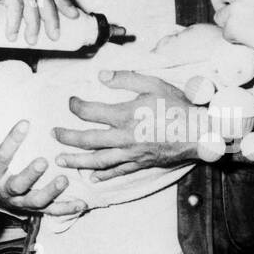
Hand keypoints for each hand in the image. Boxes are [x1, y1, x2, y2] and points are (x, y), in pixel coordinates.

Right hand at [0, 0, 78, 43]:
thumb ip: (14, 0)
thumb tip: (35, 22)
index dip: (62, 0)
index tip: (73, 16)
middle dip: (52, 16)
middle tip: (55, 35)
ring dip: (33, 23)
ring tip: (30, 40)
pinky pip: (15, 2)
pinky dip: (15, 21)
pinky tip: (12, 34)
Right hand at [0, 119, 87, 216]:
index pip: (0, 158)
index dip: (10, 141)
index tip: (25, 123)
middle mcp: (6, 191)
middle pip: (17, 185)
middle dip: (30, 175)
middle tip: (43, 161)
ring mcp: (22, 202)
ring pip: (36, 201)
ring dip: (51, 192)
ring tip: (64, 180)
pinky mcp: (36, 210)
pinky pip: (52, 212)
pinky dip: (67, 209)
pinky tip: (81, 203)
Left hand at [52, 71, 198, 181]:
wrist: (200, 132)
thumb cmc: (179, 106)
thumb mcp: (154, 84)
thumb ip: (126, 78)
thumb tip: (101, 76)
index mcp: (125, 115)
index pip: (90, 112)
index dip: (76, 106)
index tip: (71, 102)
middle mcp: (124, 137)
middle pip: (87, 140)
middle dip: (67, 137)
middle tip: (53, 135)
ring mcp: (132, 154)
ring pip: (97, 160)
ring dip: (76, 161)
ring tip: (60, 160)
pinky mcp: (141, 163)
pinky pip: (117, 171)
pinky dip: (103, 175)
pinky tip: (92, 177)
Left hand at [209, 0, 253, 53]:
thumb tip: (229, 3)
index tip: (239, 7)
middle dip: (220, 6)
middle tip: (230, 18)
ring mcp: (236, 8)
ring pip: (219, 17)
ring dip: (230, 26)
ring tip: (248, 31)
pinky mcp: (232, 25)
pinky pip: (225, 34)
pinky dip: (234, 39)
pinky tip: (250, 38)